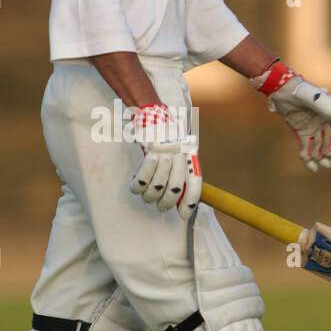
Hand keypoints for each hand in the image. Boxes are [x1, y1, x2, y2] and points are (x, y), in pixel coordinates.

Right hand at [129, 104, 201, 219]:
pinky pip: (142, 179)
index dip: (189, 203)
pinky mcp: (148, 152)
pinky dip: (138, 186)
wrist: (152, 114)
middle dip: (167, 203)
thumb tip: (179, 195)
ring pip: (157, 187)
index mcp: (191, 156)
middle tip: (160, 207)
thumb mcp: (180, 149)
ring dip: (150, 195)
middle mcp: (181, 155)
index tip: (183, 216)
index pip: (195, 184)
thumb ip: (182, 169)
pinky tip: (135, 185)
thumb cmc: (164, 135)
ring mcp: (165, 153)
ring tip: (146, 195)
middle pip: (175, 189)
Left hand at [251, 62, 330, 171]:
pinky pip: (310, 150)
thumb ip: (324, 104)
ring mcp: (317, 129)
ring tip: (323, 163)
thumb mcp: (311, 96)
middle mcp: (328, 121)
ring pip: (324, 148)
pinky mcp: (305, 135)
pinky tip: (311, 167)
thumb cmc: (298, 91)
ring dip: (324, 157)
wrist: (281, 92)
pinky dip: (310, 160)